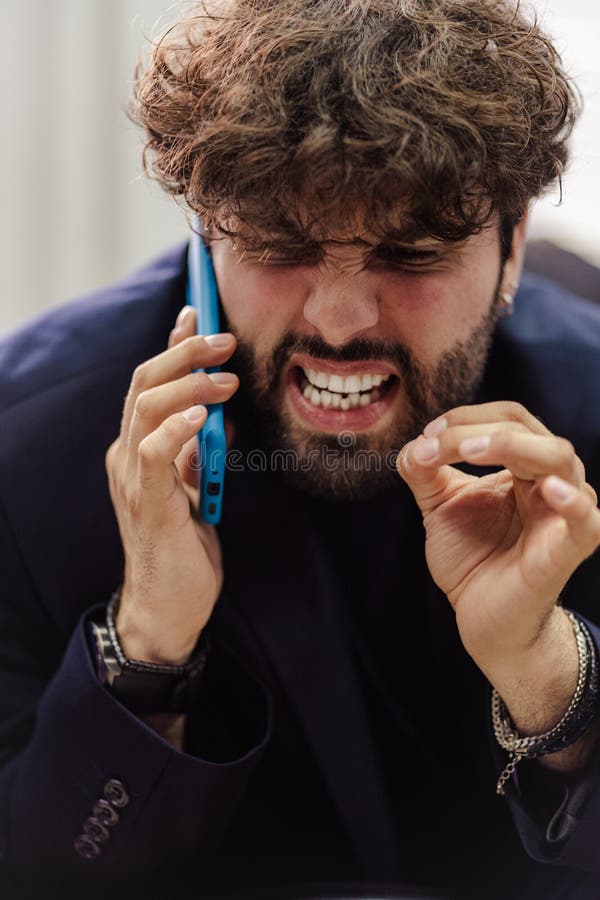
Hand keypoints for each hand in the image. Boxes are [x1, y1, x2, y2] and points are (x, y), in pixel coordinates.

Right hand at [105, 306, 237, 663]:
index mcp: (137, 448)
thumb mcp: (194, 487)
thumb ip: (197, 451)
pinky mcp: (148, 504)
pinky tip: (203, 416)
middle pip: (144, 384)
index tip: (196, 314)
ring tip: (225, 376)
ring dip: (187, 383)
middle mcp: (126, 456)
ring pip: (146, 409)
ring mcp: (132, 479)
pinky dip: (176, 429)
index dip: (172, 345)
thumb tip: (220, 414)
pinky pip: (154, 455)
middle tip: (224, 338)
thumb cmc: (183, 546)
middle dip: (184, 352)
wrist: (168, 606)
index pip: (150, 383)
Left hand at [397, 402, 599, 671]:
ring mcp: (562, 512)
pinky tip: (548, 490)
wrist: (482, 619)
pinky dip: (572, 500)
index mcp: (523, 465)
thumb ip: (424, 472)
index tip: (427, 436)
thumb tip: (413, 444)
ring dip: (512, 445)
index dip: (466, 417)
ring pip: (559, 458)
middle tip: (436, 443)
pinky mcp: (570, 549)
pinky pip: (587, 519)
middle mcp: (549, 480)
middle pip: (528, 429)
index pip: (508, 419)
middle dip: (477, 429)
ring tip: (469, 451)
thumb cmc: (472, 559)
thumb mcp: (440, 507)